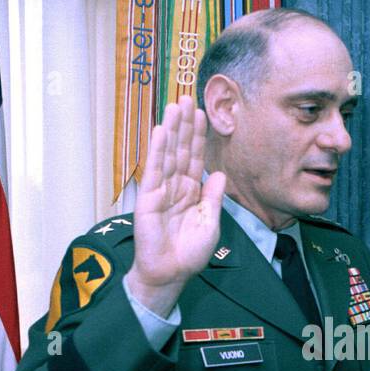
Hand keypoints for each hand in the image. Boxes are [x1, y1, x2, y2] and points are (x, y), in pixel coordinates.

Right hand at [129, 97, 226, 314]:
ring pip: (168, 154)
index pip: (195, 158)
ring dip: (172, 129)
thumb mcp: (210, 222)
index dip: (198, 136)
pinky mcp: (148, 197)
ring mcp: (161, 190)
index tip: (203, 113)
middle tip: (188, 97)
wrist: (170, 273)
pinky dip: (157, 150)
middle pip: (181, 149)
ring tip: (175, 105)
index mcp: (191, 192)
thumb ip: (213, 198)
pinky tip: (161, 130)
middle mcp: (175, 187)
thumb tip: (221, 174)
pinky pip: (154, 169)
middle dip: (185, 124)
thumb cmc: (189, 253)